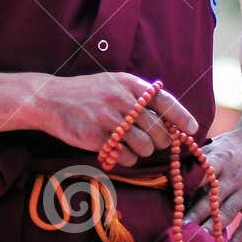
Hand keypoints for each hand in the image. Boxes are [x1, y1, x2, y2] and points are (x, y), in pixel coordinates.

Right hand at [32, 73, 197, 167]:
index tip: (192, 128)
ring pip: (145, 145)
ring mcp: (108, 118)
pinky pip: (126, 155)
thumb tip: (170, 120)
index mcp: (128, 84)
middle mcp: (120, 99)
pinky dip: (127, 158)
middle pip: (158, 129)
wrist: (49, 99)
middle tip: (154, 142)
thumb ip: (139, 97)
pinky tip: (118, 150)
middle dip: (161, 140)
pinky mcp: (96, 137)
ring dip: (144, 151)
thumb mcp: (113, 84)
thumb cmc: (87, 93)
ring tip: (133, 146)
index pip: (165, 101)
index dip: (182, 117)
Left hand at [186, 118, 241, 241]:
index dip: (189, 192)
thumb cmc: (231, 145)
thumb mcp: (212, 146)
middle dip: (195, 216)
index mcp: (220, 160)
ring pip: (227, 214)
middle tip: (180, 230)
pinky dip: (239, 241)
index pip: (202, 177)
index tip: (174, 206)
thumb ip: (194, 162)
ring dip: (211, 229)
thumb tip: (170, 178)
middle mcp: (235, 177)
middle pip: (212, 200)